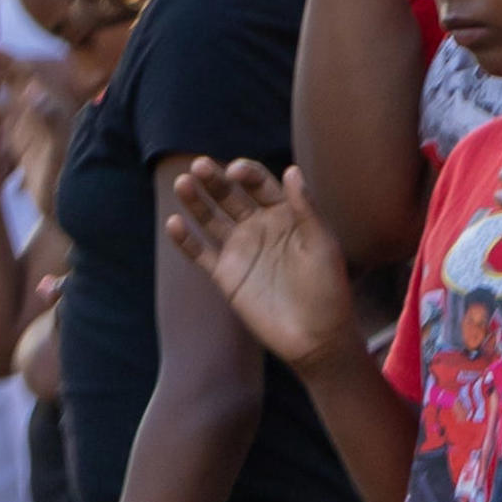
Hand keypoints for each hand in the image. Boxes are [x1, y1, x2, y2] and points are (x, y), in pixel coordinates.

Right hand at [164, 158, 360, 368]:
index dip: (247, 173)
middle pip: (230, 195)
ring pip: (210, 218)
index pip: (260, 184)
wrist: (316, 337)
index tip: (236, 171)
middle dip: (214, 179)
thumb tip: (292, 170)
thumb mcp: (321, 246)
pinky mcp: (226, 274)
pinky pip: (199, 252)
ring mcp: (241, 249)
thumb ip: (306, 209)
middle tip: (199, 165)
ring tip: (182, 183)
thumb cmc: (328, 289)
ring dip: (195, 200)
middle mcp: (260, 227)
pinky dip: (185, 239)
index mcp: (286, 215)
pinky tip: (174, 223)